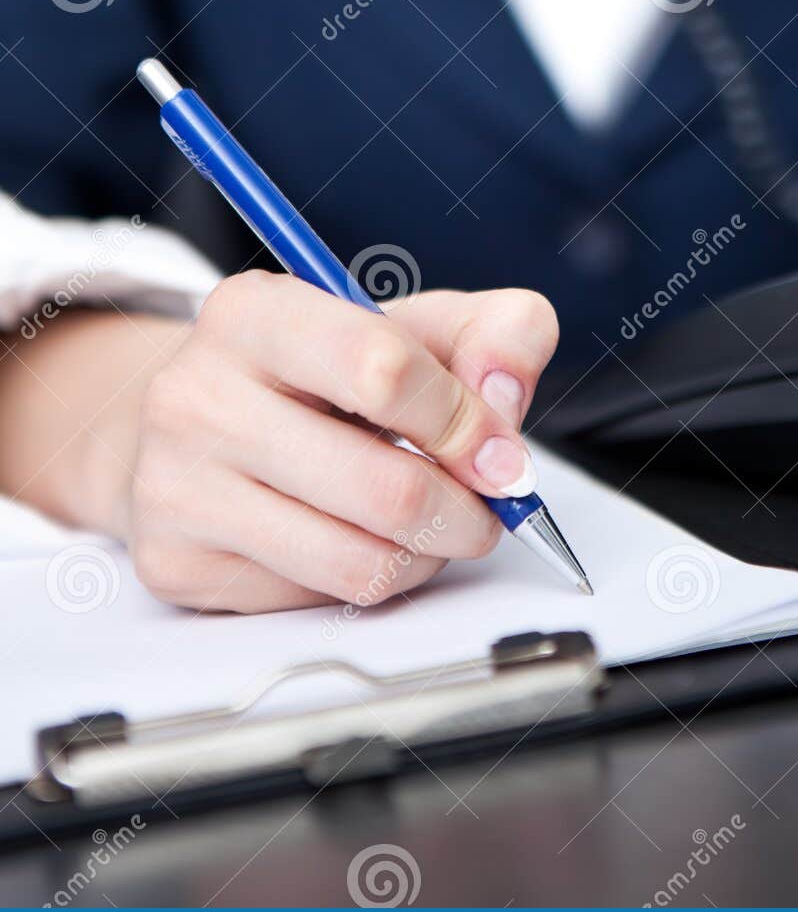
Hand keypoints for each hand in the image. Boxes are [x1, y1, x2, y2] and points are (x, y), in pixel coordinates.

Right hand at [121, 274, 557, 612]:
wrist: (198, 424)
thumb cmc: (319, 372)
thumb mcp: (411, 324)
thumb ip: (493, 330)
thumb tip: (506, 396)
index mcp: (254, 313)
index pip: (384, 370)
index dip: (467, 421)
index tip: (500, 451)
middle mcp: (197, 395)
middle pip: (385, 487)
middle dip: (467, 509)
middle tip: (485, 506)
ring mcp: (177, 486)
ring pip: (360, 561)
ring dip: (428, 553)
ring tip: (431, 523)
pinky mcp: (179, 564)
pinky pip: (321, 599)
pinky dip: (371, 578)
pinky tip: (360, 537)